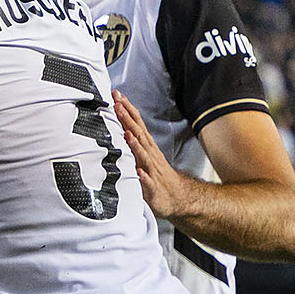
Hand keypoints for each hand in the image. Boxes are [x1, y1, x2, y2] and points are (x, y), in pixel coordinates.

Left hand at [114, 90, 189, 218]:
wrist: (177, 197)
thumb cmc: (157, 176)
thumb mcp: (143, 156)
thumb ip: (132, 142)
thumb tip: (119, 124)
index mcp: (146, 148)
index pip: (136, 124)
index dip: (127, 110)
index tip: (117, 96)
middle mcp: (150, 156)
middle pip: (138, 134)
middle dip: (128, 119)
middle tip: (118, 104)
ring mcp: (152, 171)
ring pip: (143, 155)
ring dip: (135, 144)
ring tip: (127, 133)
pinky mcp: (153, 188)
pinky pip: (148, 181)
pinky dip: (143, 176)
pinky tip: (139, 171)